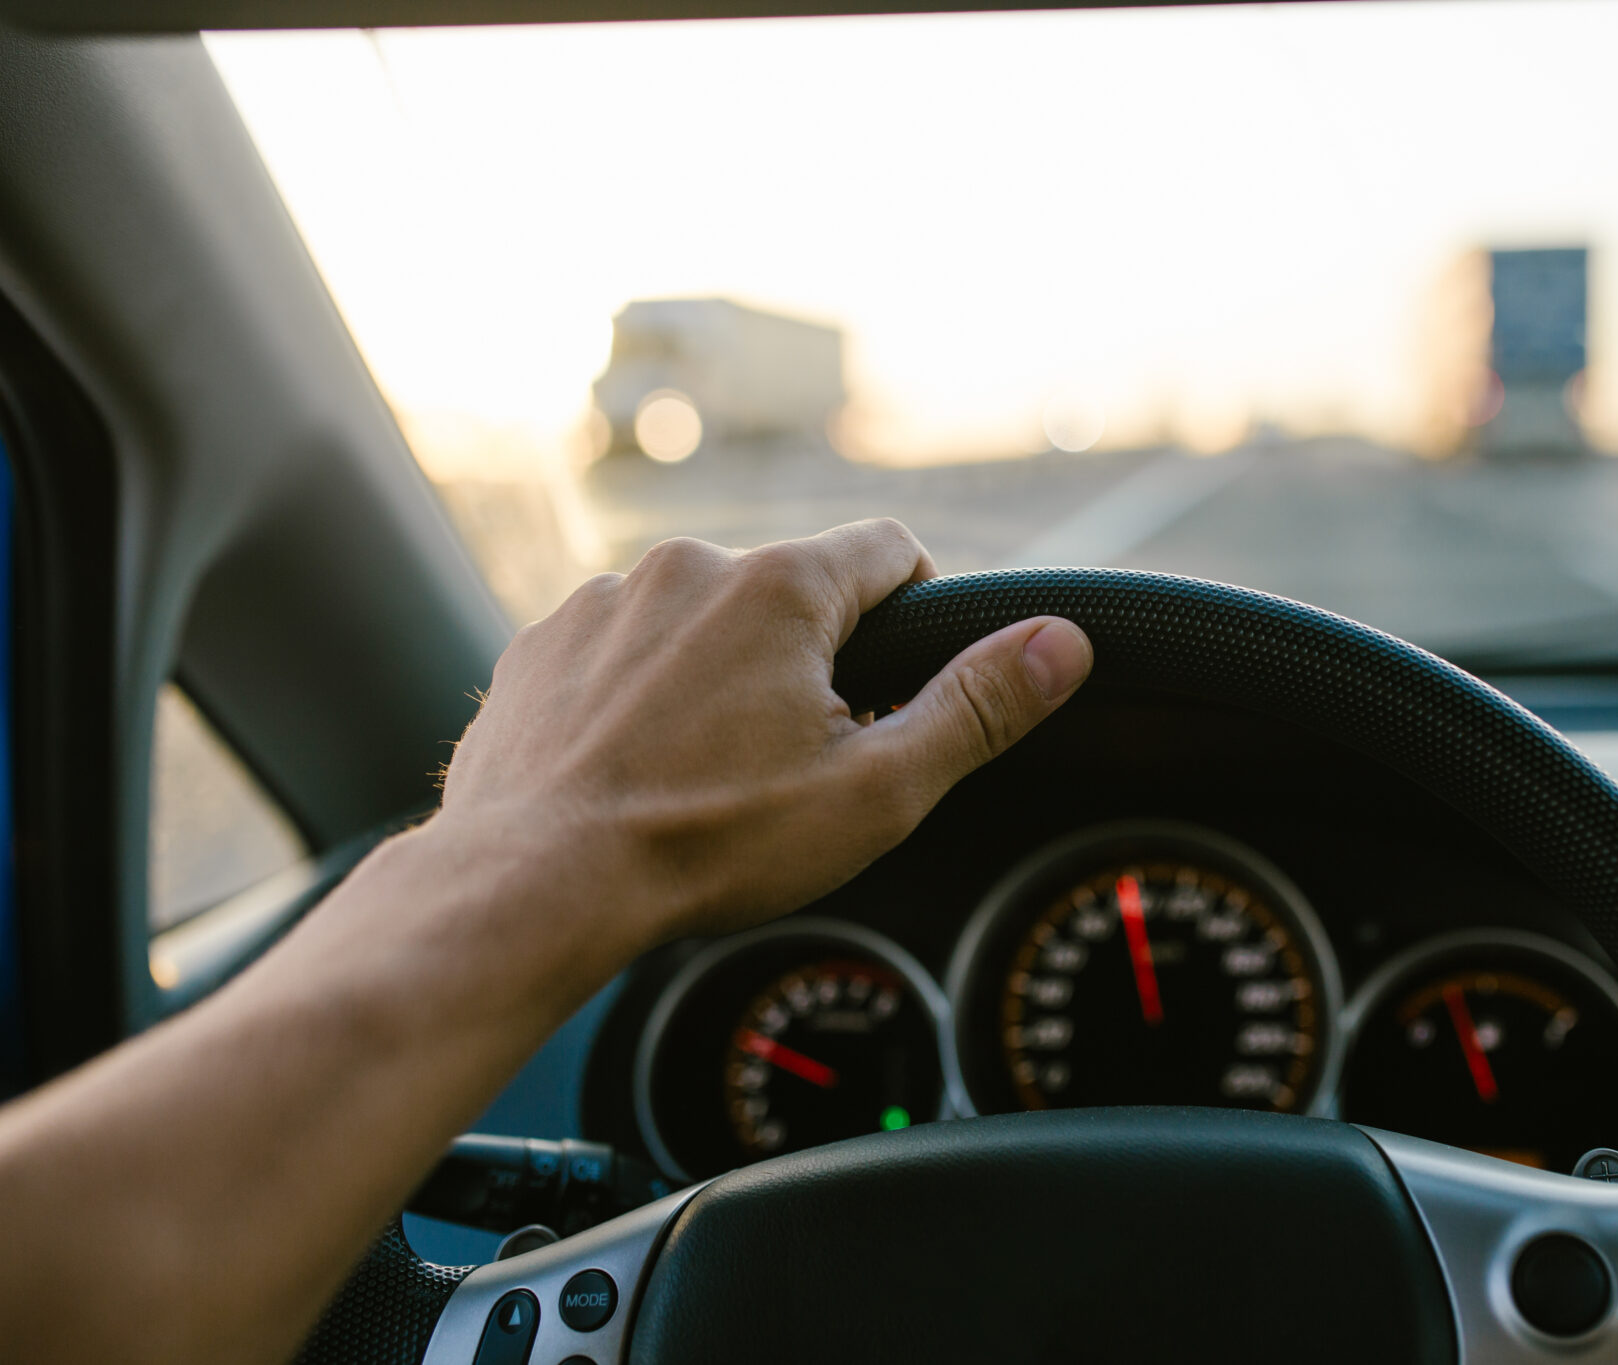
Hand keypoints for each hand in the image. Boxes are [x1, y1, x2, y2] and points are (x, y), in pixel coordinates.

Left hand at [436, 519, 1092, 952]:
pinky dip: (640, 698)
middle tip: (801, 761)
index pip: (890, 550)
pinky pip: (619, 653)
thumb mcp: (876, 789)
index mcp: (778, 585)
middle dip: (810, 661)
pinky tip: (638, 772)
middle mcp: (685, 567)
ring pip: (699, 623)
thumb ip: (977, 706)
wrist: (530, 887)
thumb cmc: (706, 843)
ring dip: (719, 677)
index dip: (918, 613)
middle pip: (789, 592)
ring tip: (707, 777)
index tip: (903, 684)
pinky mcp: (539, 649)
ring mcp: (601, 604)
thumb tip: (1064, 641)